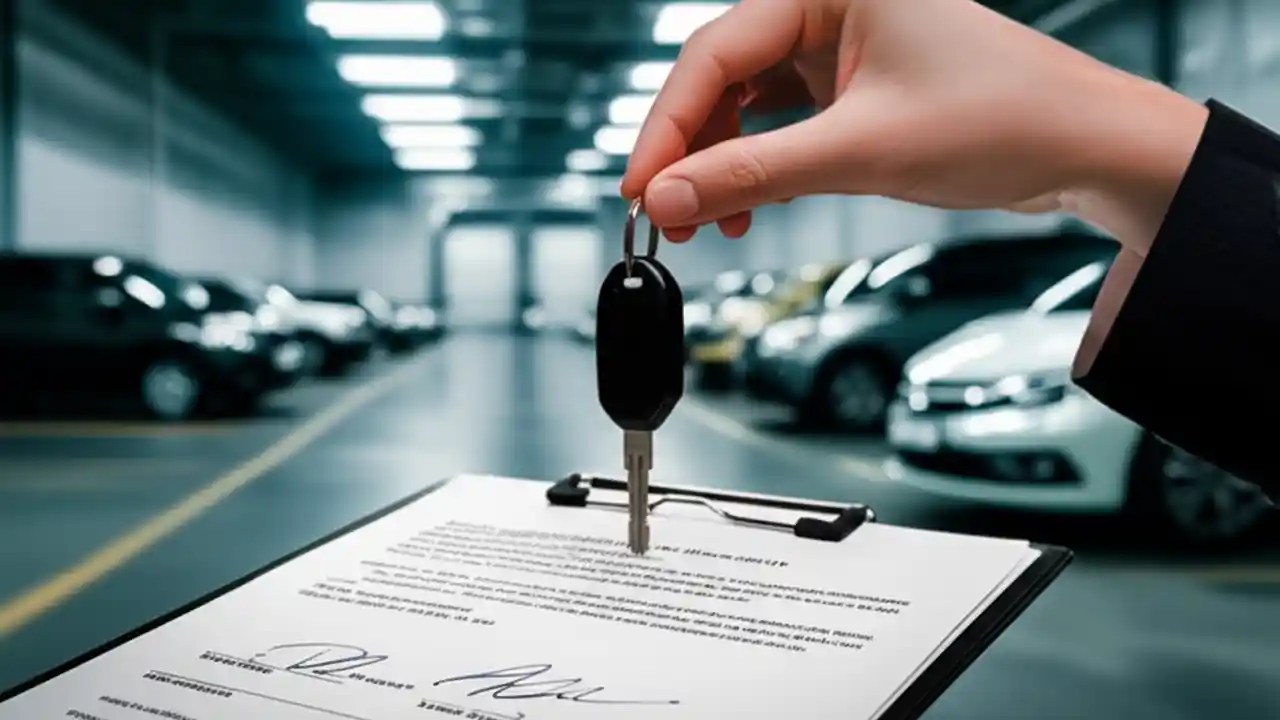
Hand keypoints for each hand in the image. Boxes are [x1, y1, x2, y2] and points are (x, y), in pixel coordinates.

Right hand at [621, 0, 1207, 253]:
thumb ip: (754, 174)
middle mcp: (830, 5)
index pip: (715, 52)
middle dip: (690, 149)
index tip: (639, 191)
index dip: (666, 127)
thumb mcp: (863, 151)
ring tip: (709, 222)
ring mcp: (843, 44)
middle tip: (665, 216)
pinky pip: (782, 120)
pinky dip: (759, 164)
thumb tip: (667, 199)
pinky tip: (748, 205)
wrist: (1086, 146)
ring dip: (721, 163)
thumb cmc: (1003, 120)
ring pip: (746, 101)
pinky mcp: (854, 82)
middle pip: (721, 74)